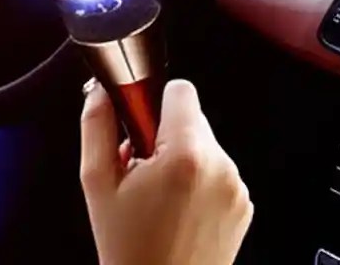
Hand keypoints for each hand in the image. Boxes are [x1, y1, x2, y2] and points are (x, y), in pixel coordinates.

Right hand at [80, 79, 252, 264]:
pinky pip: (217, 172)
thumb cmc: (130, 249)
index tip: (137, 127)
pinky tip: (176, 210)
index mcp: (186, 156)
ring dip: (181, 158)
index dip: (152, 102)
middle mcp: (220, 168)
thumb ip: (96, 125)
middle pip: (191, 118)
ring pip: (204, 145)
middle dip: (163, 135)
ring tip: (157, 196)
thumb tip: (101, 92)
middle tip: (140, 170)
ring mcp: (236, 188)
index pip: (180, 90)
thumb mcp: (97, 182)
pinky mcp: (242, 205)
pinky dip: (197, 181)